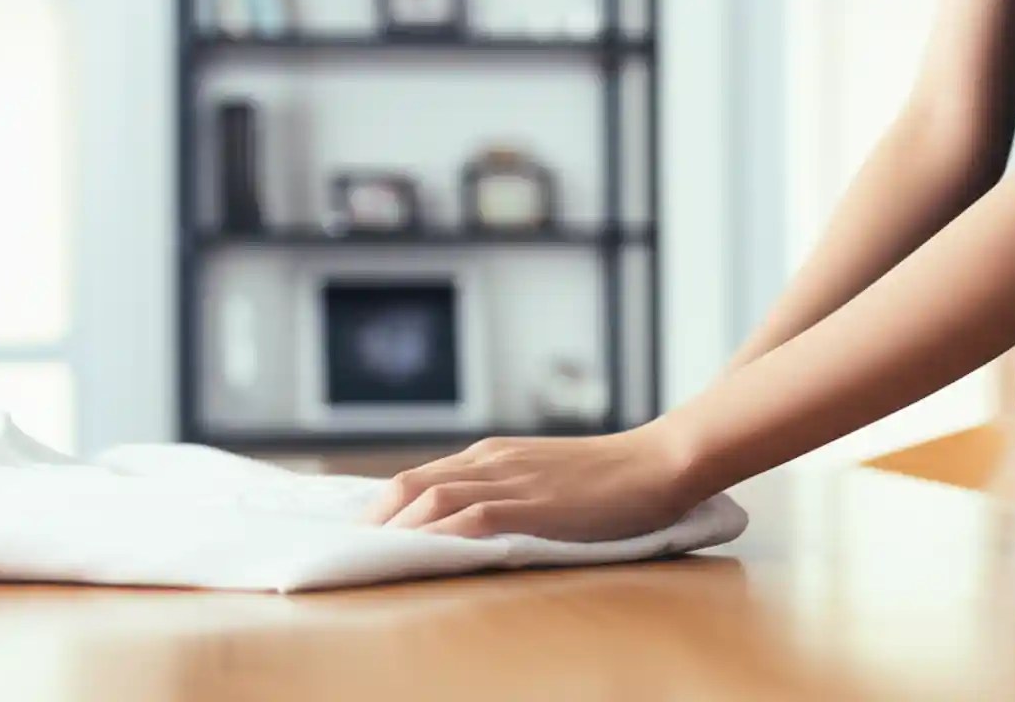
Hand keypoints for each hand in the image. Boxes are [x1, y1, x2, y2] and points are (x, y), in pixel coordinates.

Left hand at [360, 424, 699, 540]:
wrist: (658, 463)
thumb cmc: (609, 479)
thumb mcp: (544, 478)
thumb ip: (506, 492)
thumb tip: (467, 525)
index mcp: (492, 454)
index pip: (419, 476)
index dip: (384, 506)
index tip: (364, 534)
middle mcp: (491, 461)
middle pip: (411, 484)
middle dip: (376, 520)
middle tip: (355, 553)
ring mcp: (510, 479)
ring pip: (432, 498)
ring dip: (398, 530)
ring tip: (374, 559)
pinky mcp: (532, 503)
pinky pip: (472, 517)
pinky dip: (440, 535)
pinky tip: (422, 555)